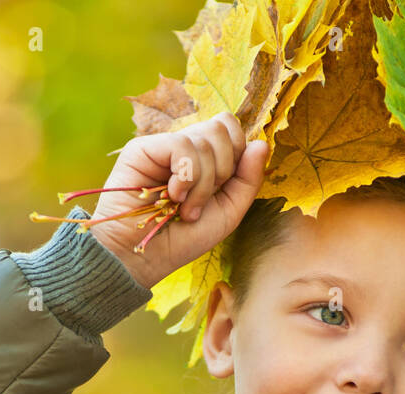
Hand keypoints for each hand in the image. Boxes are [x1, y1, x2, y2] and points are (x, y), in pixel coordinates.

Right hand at [86, 111, 269, 289]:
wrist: (146, 256)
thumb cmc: (183, 240)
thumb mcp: (228, 213)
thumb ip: (248, 179)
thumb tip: (262, 143)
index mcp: (206, 159)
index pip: (232, 130)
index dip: (237, 155)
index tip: (221, 190)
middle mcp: (185, 149)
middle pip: (222, 127)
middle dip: (223, 169)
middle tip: (203, 200)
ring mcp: (164, 147)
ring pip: (206, 138)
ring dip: (202, 183)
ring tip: (184, 207)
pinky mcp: (143, 148)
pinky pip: (182, 146)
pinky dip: (186, 177)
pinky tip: (172, 196)